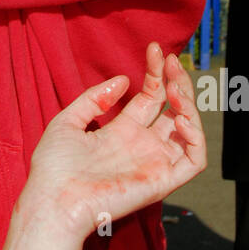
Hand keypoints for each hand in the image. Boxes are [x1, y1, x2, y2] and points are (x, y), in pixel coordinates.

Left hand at [23, 43, 205, 249]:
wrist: (53, 200)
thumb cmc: (54, 167)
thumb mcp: (68, 121)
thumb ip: (94, 98)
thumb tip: (124, 79)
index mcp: (121, 131)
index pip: (150, 98)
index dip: (156, 73)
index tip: (155, 49)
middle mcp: (142, 145)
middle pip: (173, 109)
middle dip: (177, 82)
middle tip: (172, 60)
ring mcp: (154, 163)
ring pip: (188, 131)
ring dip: (189, 105)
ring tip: (175, 87)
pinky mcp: (163, 181)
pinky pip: (194, 160)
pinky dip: (195, 137)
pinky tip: (179, 118)